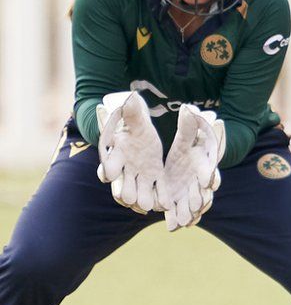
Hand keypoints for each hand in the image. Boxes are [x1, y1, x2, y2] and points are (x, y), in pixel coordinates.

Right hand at [95, 91, 162, 213]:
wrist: (144, 134)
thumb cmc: (136, 127)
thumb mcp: (136, 121)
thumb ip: (132, 114)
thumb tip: (128, 99)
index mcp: (116, 156)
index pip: (108, 165)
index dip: (108, 170)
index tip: (109, 174)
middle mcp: (125, 170)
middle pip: (122, 185)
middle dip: (125, 191)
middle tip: (129, 198)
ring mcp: (140, 177)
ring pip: (139, 191)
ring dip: (142, 199)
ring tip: (146, 206)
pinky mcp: (155, 178)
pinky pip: (158, 190)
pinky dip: (161, 197)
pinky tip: (168, 205)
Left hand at [156, 105, 225, 230]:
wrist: (185, 158)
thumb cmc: (189, 144)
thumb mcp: (187, 134)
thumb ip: (189, 125)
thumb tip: (188, 108)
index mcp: (206, 162)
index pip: (210, 169)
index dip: (209, 175)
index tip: (206, 181)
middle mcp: (202, 180)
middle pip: (204, 191)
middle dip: (201, 198)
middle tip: (197, 205)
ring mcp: (192, 191)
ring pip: (193, 203)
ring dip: (190, 212)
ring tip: (184, 221)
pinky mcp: (181, 199)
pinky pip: (181, 210)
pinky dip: (178, 218)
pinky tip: (173, 226)